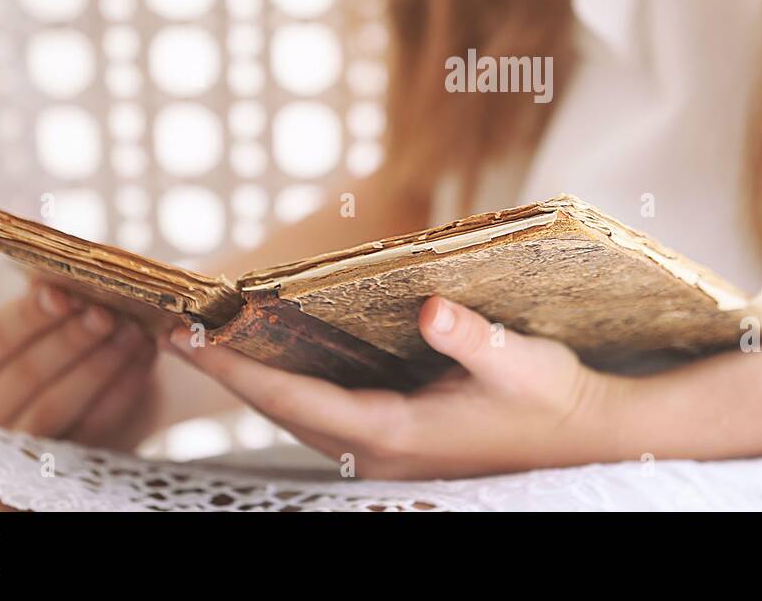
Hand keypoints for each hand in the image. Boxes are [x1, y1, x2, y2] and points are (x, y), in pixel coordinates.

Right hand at [0, 276, 158, 448]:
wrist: (114, 378)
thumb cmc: (74, 331)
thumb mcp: (61, 309)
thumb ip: (52, 283)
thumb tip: (47, 244)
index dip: (30, 314)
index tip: (64, 292)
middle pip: (28, 374)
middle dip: (72, 339)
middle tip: (108, 313)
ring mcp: (25, 443)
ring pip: (58, 405)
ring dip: (100, 365)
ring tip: (134, 332)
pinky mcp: (71, 457)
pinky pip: (96, 427)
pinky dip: (124, 390)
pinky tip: (145, 358)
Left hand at [166, 296, 631, 478]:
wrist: (586, 436)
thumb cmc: (554, 398)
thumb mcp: (523, 361)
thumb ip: (476, 338)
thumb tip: (435, 307)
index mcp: (398, 432)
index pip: (295, 402)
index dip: (237, 370)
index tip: (187, 336)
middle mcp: (381, 451)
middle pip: (281, 413)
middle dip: (228, 373)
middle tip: (174, 327)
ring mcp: (387, 454)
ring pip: (299, 419)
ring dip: (254, 382)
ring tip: (211, 338)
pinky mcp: (398, 445)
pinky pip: (324, 418)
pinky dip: (289, 389)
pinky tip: (278, 359)